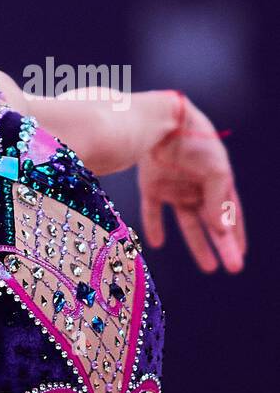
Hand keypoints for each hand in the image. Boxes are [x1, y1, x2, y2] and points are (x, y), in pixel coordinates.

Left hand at [136, 93, 245, 273]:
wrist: (159, 123)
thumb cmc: (195, 143)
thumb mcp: (216, 171)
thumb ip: (219, 201)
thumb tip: (222, 231)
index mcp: (219, 180)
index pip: (231, 213)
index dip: (236, 234)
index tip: (240, 256)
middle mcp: (198, 186)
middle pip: (212, 221)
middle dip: (222, 245)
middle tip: (230, 269)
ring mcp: (175, 186)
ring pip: (187, 221)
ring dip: (196, 243)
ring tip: (208, 267)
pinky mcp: (151, 185)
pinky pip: (153, 210)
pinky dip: (154, 225)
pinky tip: (158, 243)